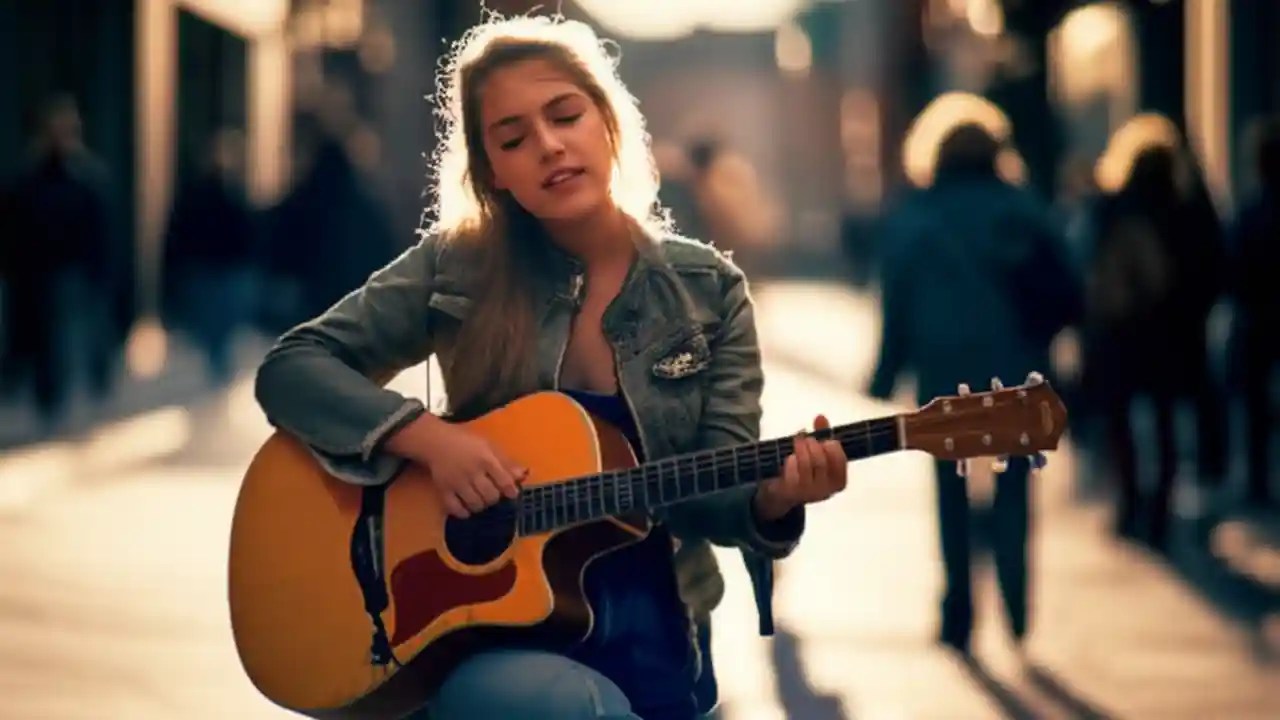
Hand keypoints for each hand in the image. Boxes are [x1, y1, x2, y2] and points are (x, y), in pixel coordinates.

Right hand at [399, 416, 526, 518]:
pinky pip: (455, 508)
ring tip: (480, 500)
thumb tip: (523, 475)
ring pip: (475, 504)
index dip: (511, 491)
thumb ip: (506, 461)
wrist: (437, 441)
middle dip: (494, 498)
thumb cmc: (467, 443)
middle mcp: (472, 472)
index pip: (504, 481)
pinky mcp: (443, 490)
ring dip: (481, 506)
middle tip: (492, 495)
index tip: (511, 494)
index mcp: (486, 459)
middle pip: (491, 496)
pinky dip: (463, 512)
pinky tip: (467, 508)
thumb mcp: (489, 446)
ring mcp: (457, 482)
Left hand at [755, 414, 848, 521]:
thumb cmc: (804, 470)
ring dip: (801, 449)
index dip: (832, 446)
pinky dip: (792, 462)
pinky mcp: (792, 493)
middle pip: (821, 461)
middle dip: (813, 444)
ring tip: (798, 442)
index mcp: (838, 482)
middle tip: (806, 438)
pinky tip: (791, 457)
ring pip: (807, 465)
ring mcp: (808, 494)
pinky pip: (793, 474)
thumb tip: (820, 416)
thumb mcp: (816, 452)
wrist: (783, 493)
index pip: (840, 461)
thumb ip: (822, 434)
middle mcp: (826, 491)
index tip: (824, 440)